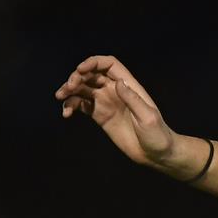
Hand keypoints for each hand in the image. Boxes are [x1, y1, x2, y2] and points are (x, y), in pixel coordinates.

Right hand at [54, 55, 194, 174]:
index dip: (94, 62)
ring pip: (83, 88)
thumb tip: (118, 82)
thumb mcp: (148, 117)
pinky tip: (66, 113)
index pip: (109, 64)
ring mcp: (106, 102)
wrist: (156, 154)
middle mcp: (115, 91)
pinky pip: (81, 105)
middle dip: (77, 77)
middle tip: (69, 87)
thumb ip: (133, 99)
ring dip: (70, 90)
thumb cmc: (157, 135)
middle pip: (92, 74)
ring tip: (61, 97)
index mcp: (129, 86)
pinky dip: (71, 105)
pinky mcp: (99, 116)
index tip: (80, 70)